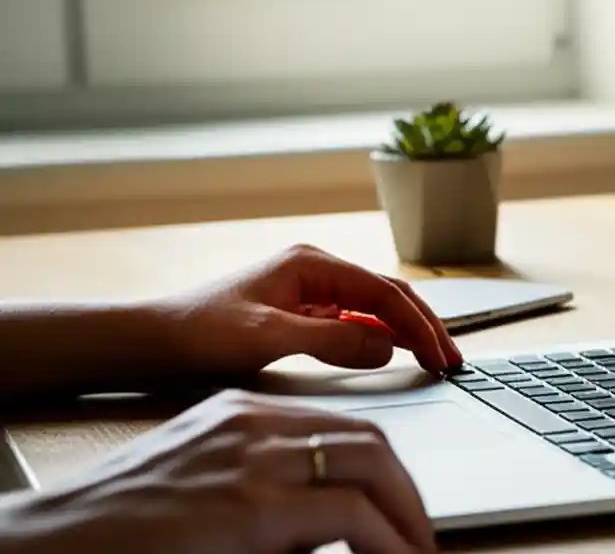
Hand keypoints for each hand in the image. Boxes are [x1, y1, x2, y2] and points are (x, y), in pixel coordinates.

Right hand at [0, 390, 434, 553]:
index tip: (401, 506)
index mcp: (243, 415)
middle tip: (421, 533)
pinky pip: (351, 516)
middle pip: (368, 441)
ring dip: (407, 516)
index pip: (342, 428)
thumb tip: (324, 516)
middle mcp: (254, 426)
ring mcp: (253, 461)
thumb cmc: (118, 523)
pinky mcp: (250, 506)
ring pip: (370, 468)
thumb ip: (260, 484)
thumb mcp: (201, 482)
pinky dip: (387, 541)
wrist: (50, 540)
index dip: (385, 470)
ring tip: (419, 550)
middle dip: (407, 491)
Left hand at [154, 244, 462, 376]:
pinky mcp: (302, 313)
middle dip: (424, 326)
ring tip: (436, 358)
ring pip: (374, 310)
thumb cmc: (200, 332)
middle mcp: (316, 271)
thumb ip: (332, 342)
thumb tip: (387, 348)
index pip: (384, 294)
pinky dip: (380, 340)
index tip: (440, 356)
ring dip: (406, 333)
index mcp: (312, 264)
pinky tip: (394, 355)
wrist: (154, 340)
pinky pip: (353, 324)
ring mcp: (310, 292)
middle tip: (452, 359)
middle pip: (387, 296)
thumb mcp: (268, 338)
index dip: (419, 326)